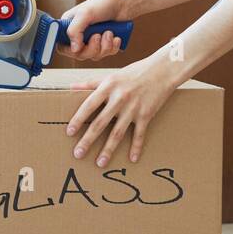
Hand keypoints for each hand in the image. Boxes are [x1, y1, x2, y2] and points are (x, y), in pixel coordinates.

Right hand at [57, 0, 134, 60]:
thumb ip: (74, 30)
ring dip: (104, 46)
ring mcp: (92, 40)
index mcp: (69, 26)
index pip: (62, 46)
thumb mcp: (85, 13)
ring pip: (94, 55)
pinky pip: (107, 54)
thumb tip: (74, 49)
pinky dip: (113, 47)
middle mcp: (79, 35)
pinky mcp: (105, 44)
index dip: (70, 50)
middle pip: (79, 54)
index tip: (81, 45)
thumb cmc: (103, 3)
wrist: (124, 3)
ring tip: (109, 32)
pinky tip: (116, 37)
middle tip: (98, 36)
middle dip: (91, 48)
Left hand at [66, 55, 180, 165]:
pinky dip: (136, 147)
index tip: (69, 132)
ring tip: (100, 163)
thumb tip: (70, 87)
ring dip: (108, 149)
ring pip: (118, 132)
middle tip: (78, 154)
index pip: (89, 105)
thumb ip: (91, 83)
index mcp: (108, 87)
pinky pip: (139, 134)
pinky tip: (132, 159)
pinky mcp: (146, 114)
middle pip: (100, 123)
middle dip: (88, 140)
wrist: (163, 70)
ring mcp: (133, 108)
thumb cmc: (135, 72)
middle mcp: (120, 98)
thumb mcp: (112, 76)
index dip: (78, 119)